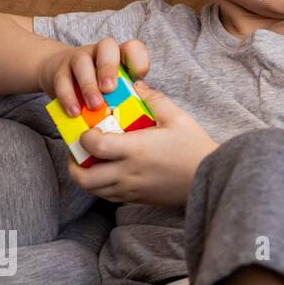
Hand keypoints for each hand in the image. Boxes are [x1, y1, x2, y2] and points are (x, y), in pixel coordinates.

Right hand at [38, 37, 150, 116]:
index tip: (137, 77)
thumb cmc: (99, 84)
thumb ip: (128, 90)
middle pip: (106, 47)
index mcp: (119, 54)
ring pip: (81, 62)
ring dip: (88, 85)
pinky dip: (68, 97)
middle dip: (108, 68)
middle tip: (110, 89)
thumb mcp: (117, 86)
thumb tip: (140, 98)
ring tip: (94, 105)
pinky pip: (62, 80)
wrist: (63, 77)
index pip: (132, 47)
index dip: (138, 59)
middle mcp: (99, 52)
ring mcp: (78, 58)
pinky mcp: (60, 71)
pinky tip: (75, 112)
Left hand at [68, 82, 217, 206]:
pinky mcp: (137, 199)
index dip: (84, 138)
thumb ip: (154, 100)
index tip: (90, 130)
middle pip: (84, 177)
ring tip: (90, 161)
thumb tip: (136, 86)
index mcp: (135, 150)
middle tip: (79, 150)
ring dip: (85, 176)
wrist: (210, 177)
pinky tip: (109, 172)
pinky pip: (108, 196)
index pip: (94, 146)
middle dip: (73, 163)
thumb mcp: (178, 118)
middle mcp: (128, 173)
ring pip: (93, 190)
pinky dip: (101, 185)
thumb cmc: (194, 147)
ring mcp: (131, 189)